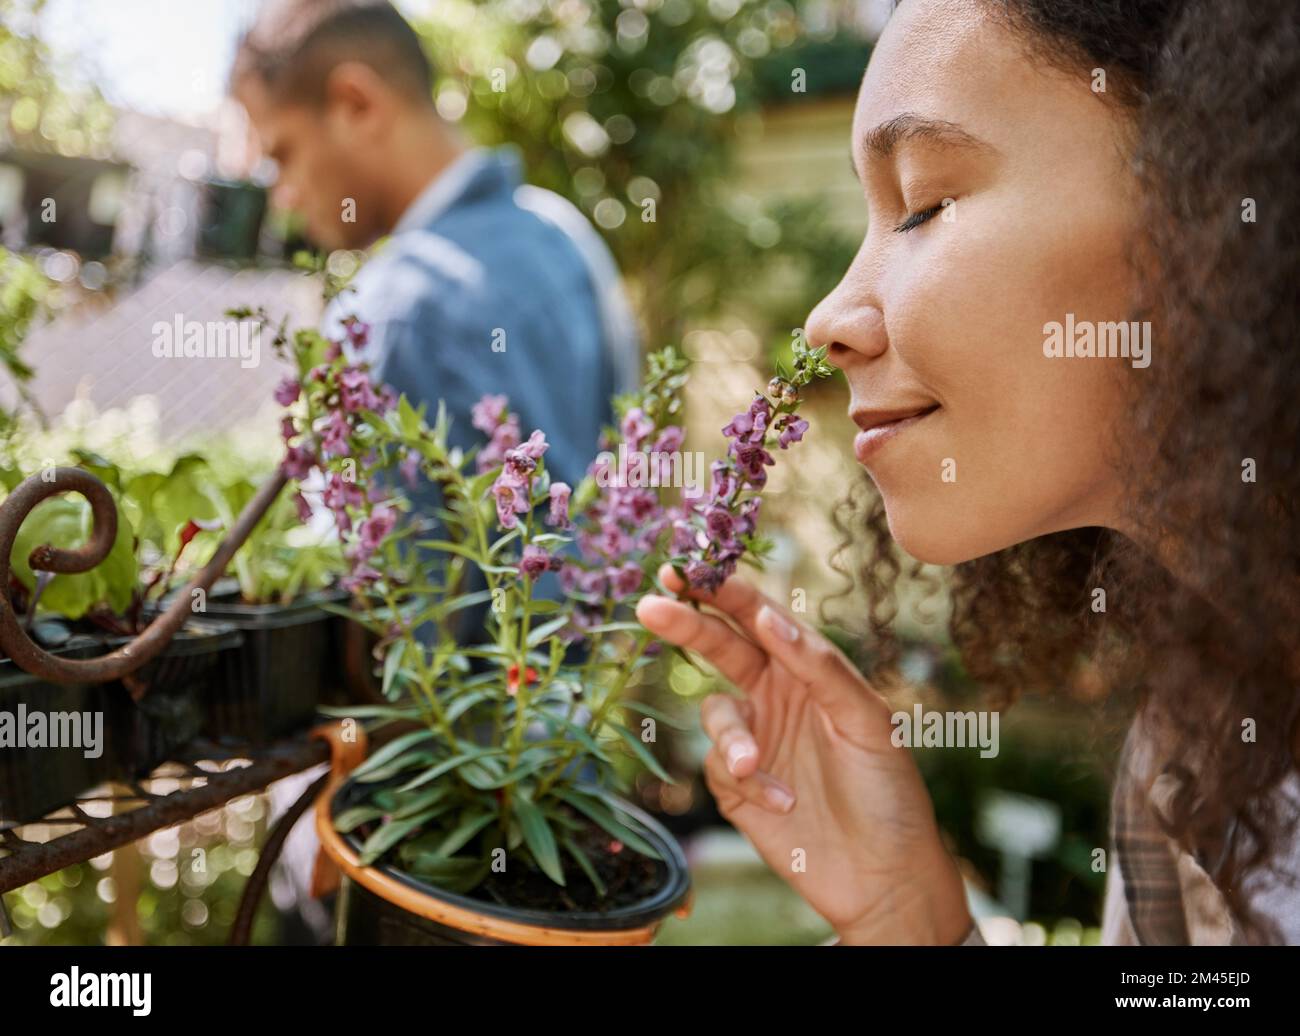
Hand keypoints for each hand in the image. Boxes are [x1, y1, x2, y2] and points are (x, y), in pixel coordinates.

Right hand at [636, 565, 972, 944]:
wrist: (885, 877)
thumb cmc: (888, 790)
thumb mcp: (867, 718)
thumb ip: (819, 665)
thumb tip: (767, 616)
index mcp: (808, 669)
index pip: (760, 618)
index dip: (724, 591)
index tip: (688, 568)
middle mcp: (776, 696)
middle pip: (720, 647)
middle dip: (687, 624)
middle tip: (653, 605)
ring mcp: (754, 740)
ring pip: (715, 713)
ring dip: (731, 736)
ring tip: (754, 765)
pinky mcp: (737, 787)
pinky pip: (720, 768)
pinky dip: (748, 781)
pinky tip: (785, 802)